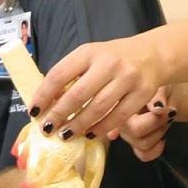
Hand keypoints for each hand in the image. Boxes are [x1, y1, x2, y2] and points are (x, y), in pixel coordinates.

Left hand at [32, 38, 161, 140]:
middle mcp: (108, 63)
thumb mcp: (91, 57)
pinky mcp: (142, 93)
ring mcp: (127, 78)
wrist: (153, 54)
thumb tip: (48, 103)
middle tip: (47, 129)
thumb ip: (72, 75)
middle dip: (59, 115)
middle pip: (77, 95)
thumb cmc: (115, 59)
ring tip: (66, 135)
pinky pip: (118, 116)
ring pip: (98, 108)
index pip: (59, 74)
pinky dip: (102, 128)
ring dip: (79, 125)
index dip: (44, 95)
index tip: (34, 111)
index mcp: (89, 52)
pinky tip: (90, 133)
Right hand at [117, 87, 175, 162]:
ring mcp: (126, 134)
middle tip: (168, 111)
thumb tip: (157, 108)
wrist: (165, 96)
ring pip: (141, 143)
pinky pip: (143, 155)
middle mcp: (117, 119)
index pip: (122, 113)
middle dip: (156, 122)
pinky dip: (156, 149)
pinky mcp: (136, 145)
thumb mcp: (160, 85)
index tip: (162, 108)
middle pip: (134, 130)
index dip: (144, 115)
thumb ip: (158, 96)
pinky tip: (163, 139)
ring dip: (160, 132)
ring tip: (166, 118)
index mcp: (119, 101)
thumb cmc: (159, 87)